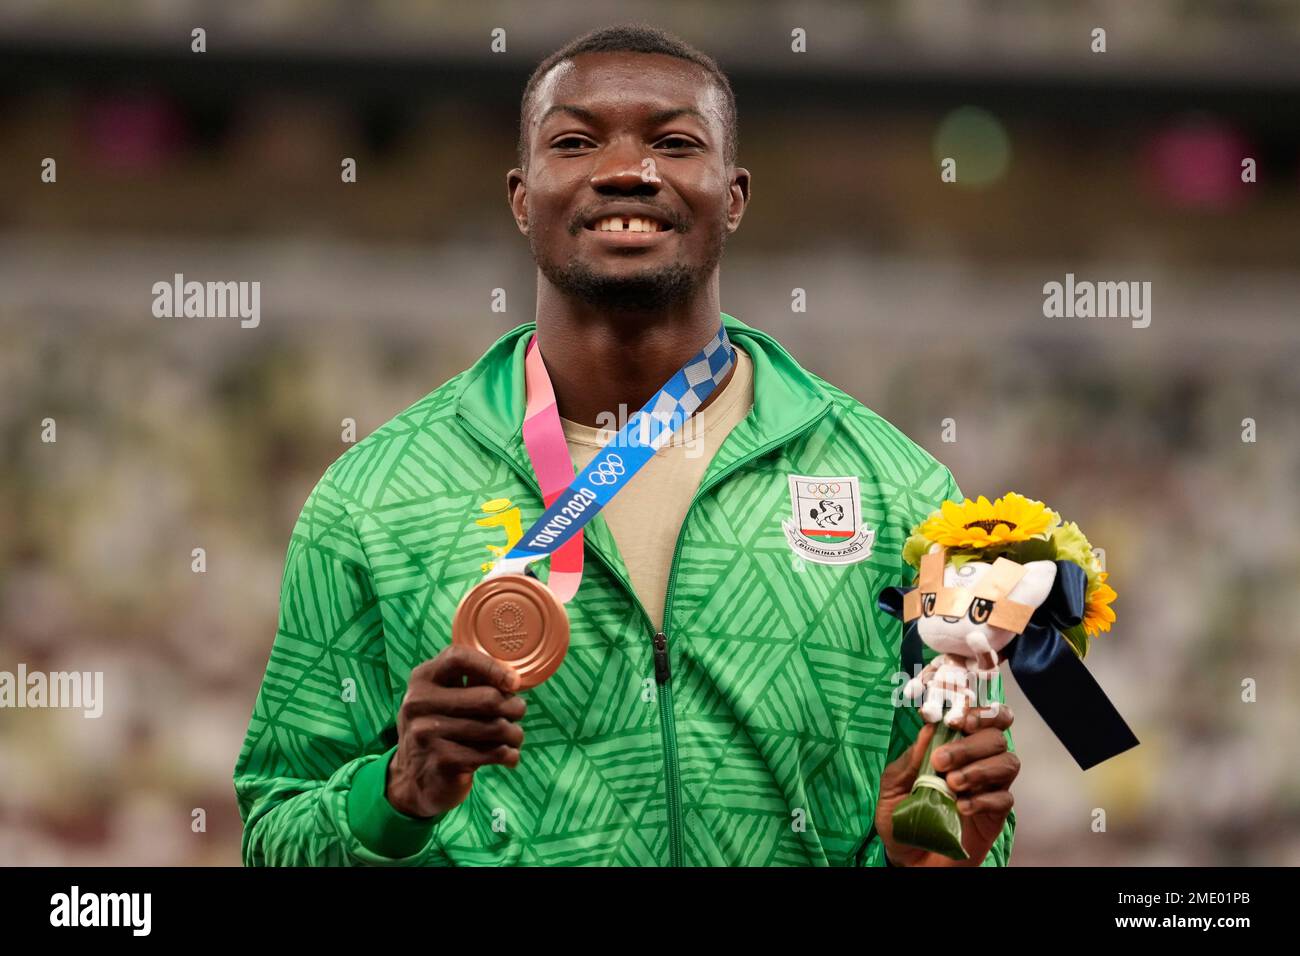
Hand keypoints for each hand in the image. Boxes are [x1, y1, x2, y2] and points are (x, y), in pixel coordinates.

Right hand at [386, 645, 526, 817]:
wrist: (416, 782)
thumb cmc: (440, 732)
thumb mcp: (444, 701)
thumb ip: (471, 684)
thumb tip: (512, 678)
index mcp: (422, 679)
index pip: (458, 658)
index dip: (492, 667)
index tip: (514, 682)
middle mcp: (419, 703)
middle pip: (488, 698)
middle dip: (514, 707)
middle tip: (519, 713)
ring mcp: (427, 733)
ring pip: (495, 727)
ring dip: (515, 734)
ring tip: (515, 737)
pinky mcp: (442, 761)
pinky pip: (492, 753)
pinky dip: (509, 754)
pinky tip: (509, 756)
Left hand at [874, 704, 1018, 865]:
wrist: (908, 859)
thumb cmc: (901, 818)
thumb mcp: (893, 786)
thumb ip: (910, 758)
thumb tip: (928, 727)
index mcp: (953, 747)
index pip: (979, 718)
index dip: (977, 711)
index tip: (956, 718)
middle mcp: (977, 762)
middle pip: (996, 737)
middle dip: (969, 744)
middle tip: (941, 761)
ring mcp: (989, 788)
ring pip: (1008, 762)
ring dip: (979, 769)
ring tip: (951, 784)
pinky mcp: (996, 815)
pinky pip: (1005, 799)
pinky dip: (983, 799)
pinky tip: (961, 807)